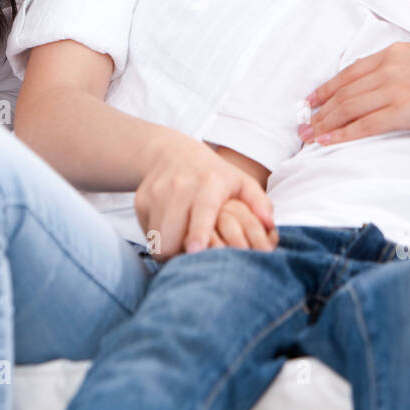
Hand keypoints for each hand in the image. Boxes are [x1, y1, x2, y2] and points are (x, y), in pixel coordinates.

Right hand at [134, 132, 273, 260]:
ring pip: (157, 238)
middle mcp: (180, 186)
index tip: (197, 250)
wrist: (169, 152)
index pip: (201, 210)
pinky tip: (171, 231)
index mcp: (209, 183)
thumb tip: (269, 224)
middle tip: (194, 257)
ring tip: (183, 247)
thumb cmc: (212, 174)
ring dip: (168, 249)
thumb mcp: (240, 181)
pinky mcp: (140, 201)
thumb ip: (258, 203)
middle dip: (180, 253)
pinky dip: (158, 239)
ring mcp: (157, 193)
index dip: (199, 231)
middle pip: (173, 234)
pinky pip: (147, 233)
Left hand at [299, 42, 409, 144]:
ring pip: (348, 109)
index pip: (350, 72)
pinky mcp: (401, 111)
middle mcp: (388, 68)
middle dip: (319, 109)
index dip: (327, 87)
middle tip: (302, 123)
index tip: (312, 99)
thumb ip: (402, 67)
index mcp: (393, 52)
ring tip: (308, 135)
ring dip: (324, 123)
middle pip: (344, 92)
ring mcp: (393, 89)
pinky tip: (326, 141)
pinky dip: (341, 134)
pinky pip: (363, 125)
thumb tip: (384, 82)